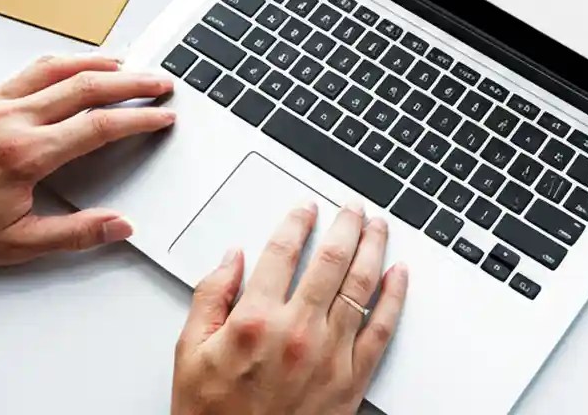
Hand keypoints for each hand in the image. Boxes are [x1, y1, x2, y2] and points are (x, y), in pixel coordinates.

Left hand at [0, 54, 175, 269]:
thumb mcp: (16, 245)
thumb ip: (75, 233)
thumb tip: (120, 226)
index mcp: (25, 155)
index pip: (97, 126)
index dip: (138, 120)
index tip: (163, 116)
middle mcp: (11, 121)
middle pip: (86, 86)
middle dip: (131, 82)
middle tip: (161, 83)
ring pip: (57, 70)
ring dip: (98, 63)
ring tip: (128, 65)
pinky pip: (29, 72)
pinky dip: (61, 64)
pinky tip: (75, 66)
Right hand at [172, 203, 408, 414]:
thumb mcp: (189, 354)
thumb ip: (209, 298)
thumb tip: (231, 259)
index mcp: (254, 320)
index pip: (281, 252)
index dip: (297, 222)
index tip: (305, 208)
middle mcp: (296, 332)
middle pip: (330, 259)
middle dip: (345, 224)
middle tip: (352, 207)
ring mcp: (329, 354)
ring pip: (361, 284)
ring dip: (373, 247)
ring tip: (378, 226)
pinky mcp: (352, 379)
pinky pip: (381, 328)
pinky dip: (394, 296)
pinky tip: (398, 275)